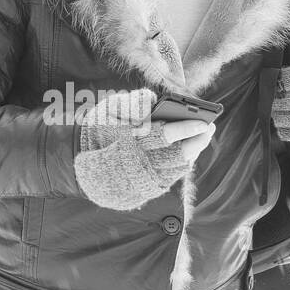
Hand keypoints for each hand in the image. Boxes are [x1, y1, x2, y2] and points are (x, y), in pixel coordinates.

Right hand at [74, 90, 213, 209]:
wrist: (80, 165)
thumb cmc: (98, 130)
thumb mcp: (107, 109)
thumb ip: (132, 101)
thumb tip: (153, 100)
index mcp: (130, 141)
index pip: (165, 135)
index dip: (186, 128)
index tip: (203, 121)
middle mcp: (138, 163)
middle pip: (178, 155)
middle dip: (197, 141)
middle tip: (209, 128)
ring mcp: (143, 179)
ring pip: (177, 168)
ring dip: (193, 153)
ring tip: (202, 137)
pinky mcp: (145, 190)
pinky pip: (171, 178)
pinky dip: (182, 165)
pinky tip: (189, 152)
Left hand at [272, 42, 289, 141]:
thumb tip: (283, 44)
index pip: (277, 79)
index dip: (273, 79)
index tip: (275, 79)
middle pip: (275, 100)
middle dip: (272, 97)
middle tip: (274, 95)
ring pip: (278, 117)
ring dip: (276, 113)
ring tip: (279, 108)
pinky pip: (286, 133)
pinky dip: (282, 128)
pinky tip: (286, 120)